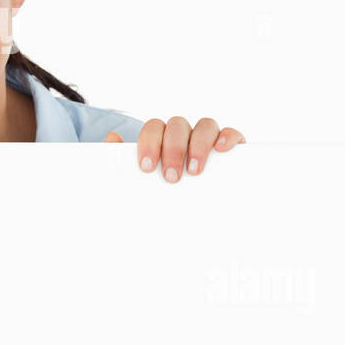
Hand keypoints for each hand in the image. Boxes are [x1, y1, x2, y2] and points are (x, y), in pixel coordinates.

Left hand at [105, 117, 244, 182]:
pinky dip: (227, 137)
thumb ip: (123, 162)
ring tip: (194, 171)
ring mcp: (208, 138)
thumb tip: (111, 139)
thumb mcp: (141, 183)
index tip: (146, 166)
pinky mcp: (231, 147)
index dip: (149, 143)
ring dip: (198, 145)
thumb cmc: (162, 194)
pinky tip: (221, 149)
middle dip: (173, 149)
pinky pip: (232, 133)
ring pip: (205, 125)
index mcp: (162, 138)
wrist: (190, 218)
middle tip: (171, 177)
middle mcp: (185, 134)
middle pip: (177, 125)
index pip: (154, 128)